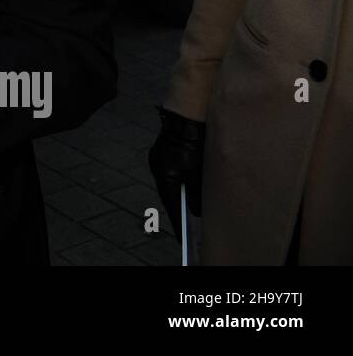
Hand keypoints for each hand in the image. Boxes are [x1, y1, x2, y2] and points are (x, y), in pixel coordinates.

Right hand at [147, 106, 204, 240]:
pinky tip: (187, 185)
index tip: (182, 239)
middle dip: (179, 209)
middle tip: (187, 226)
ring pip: (170, 183)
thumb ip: (197, 194)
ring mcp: (159, 160)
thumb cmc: (191, 144)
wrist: (185, 117)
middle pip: (169, 195)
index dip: (178, 223)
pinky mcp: (163, 153)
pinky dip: (178, 181)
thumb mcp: (197, 172)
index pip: (172, 206)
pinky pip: (170, 173)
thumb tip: (196, 211)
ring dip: (179, 194)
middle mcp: (158, 169)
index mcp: (164, 177)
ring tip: (189, 207)